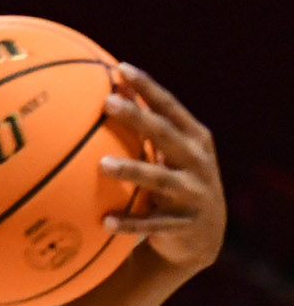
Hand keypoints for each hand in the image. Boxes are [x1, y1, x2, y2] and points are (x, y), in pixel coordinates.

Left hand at [100, 63, 224, 271]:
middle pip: (165, 135)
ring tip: (102, 164)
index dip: (147, 87)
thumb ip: (148, 128)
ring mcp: (192, 193)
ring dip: (131, 170)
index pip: (169, 107)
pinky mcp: (183, 224)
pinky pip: (151, 224)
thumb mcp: (168, 155)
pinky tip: (104, 222)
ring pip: (159, 179)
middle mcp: (197, 162)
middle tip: (107, 104)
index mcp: (194, 139)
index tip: (122, 69)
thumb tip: (112, 92)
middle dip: (138, 118)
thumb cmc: (177, 183)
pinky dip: (129, 223)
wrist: (203, 237)